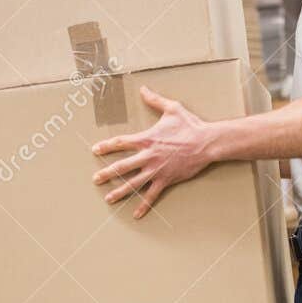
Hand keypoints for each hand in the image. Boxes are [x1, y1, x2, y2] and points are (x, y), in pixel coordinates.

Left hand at [91, 86, 212, 218]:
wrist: (206, 142)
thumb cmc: (190, 125)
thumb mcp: (172, 108)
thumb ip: (155, 100)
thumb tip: (143, 89)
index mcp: (147, 139)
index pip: (121, 143)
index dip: (106, 146)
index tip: (95, 150)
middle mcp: (148, 156)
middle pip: (122, 166)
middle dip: (107, 173)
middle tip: (95, 179)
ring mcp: (156, 170)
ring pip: (133, 183)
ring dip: (119, 191)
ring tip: (108, 198)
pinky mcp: (166, 180)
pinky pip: (152, 195)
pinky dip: (144, 205)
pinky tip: (136, 214)